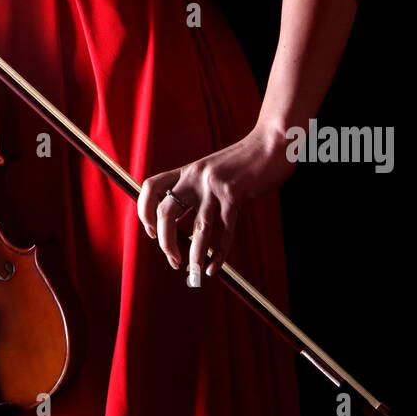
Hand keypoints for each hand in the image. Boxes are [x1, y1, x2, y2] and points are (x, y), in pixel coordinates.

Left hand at [136, 123, 293, 285]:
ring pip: (198, 228)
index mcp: (187, 170)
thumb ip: (197, 190)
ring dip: (195, 255)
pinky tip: (214, 266)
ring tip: (194, 273)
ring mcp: (214, 186)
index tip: (151, 231)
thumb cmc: (244, 160)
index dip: (145, 211)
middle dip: (165, 242)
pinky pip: (225, 231)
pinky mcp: (236, 195)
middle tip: (173, 260)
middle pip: (167, 212)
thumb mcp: (212, 170)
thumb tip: (184, 226)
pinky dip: (219, 254)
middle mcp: (195, 176)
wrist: (271, 142)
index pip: (151, 187)